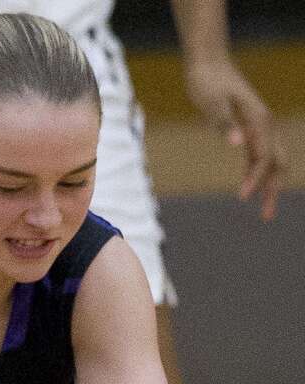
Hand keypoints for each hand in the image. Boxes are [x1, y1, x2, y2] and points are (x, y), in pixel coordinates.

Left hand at [183, 56, 286, 219]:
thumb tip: (238, 143)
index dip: (255, 178)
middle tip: (266, 217)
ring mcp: (257, 126)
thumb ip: (224, 123)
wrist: (208, 64)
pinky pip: (258, 156)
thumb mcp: (212, 102)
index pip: (263, 157)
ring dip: (269, 184)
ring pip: (270, 160)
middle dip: (273, 189)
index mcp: (258, 120)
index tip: (242, 198)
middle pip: (277, 162)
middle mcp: (263, 124)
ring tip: (263, 211)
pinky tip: (247, 189)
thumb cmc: (208, 81)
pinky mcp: (247, 128)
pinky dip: (257, 173)